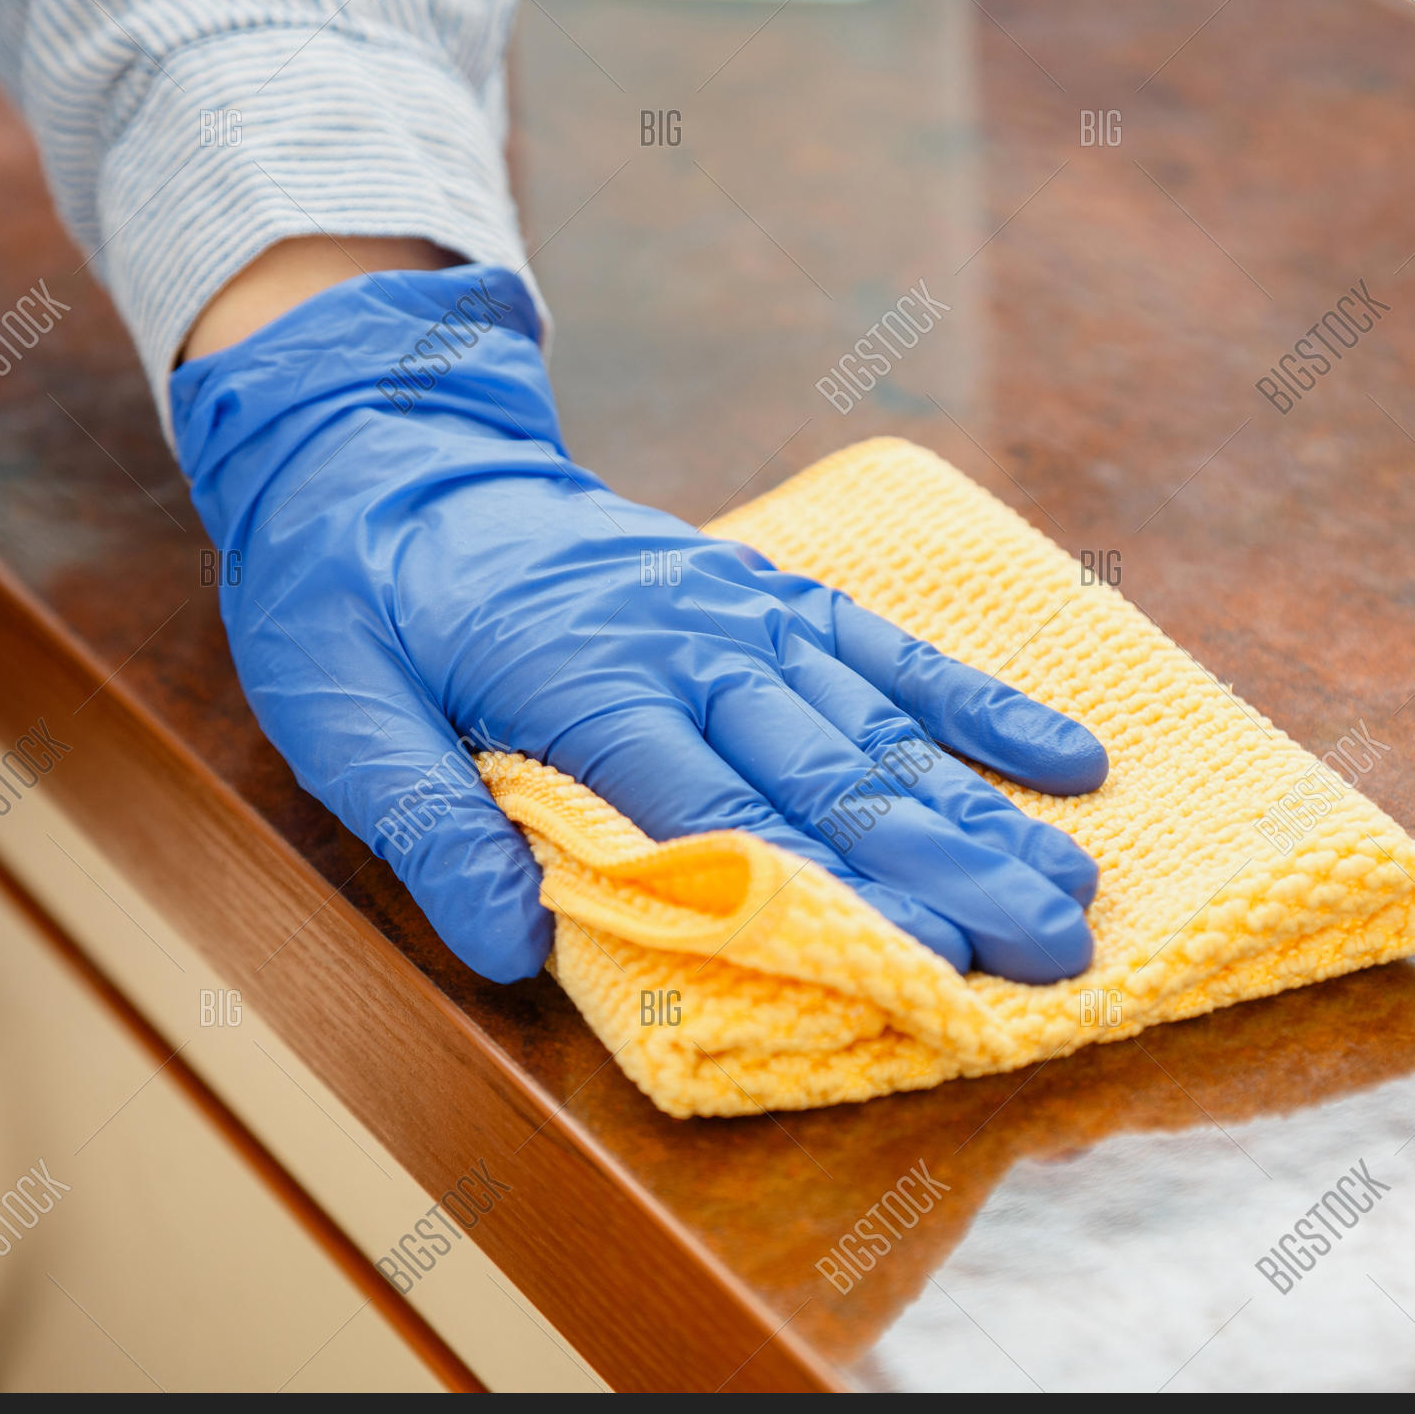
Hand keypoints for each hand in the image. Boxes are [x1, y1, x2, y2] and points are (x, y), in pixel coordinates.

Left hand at [172, 263, 1107, 984]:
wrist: (389, 452)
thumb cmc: (355, 595)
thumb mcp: (337, 711)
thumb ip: (427, 821)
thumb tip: (512, 944)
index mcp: (587, 683)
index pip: (726, 814)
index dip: (833, 893)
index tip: (933, 961)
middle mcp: (690, 644)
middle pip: (833, 774)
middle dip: (950, 868)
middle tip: (1056, 950)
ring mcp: (739, 610)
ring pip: (877, 720)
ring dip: (980, 807)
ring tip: (1077, 881)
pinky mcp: (762, 590)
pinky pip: (882, 645)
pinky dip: (974, 702)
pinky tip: (1062, 752)